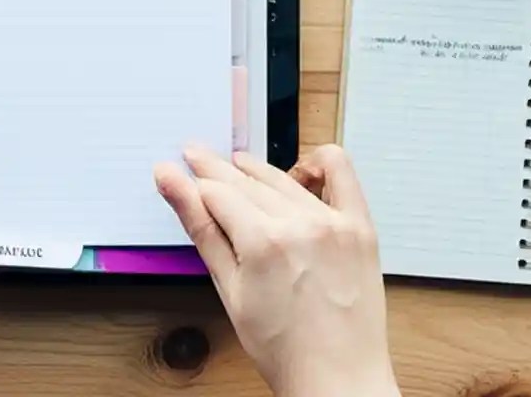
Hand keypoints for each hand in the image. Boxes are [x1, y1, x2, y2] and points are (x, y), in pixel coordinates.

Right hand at [154, 145, 397, 396]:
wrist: (337, 377)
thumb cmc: (282, 348)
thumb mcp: (228, 289)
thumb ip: (200, 228)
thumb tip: (170, 183)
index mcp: (263, 243)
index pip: (216, 192)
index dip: (193, 182)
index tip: (178, 168)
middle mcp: (299, 224)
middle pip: (245, 180)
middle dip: (216, 169)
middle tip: (195, 155)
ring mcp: (333, 222)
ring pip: (282, 177)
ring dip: (255, 169)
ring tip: (235, 167)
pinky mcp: (359, 226)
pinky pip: (340, 170)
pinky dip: (317, 162)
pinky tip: (299, 172)